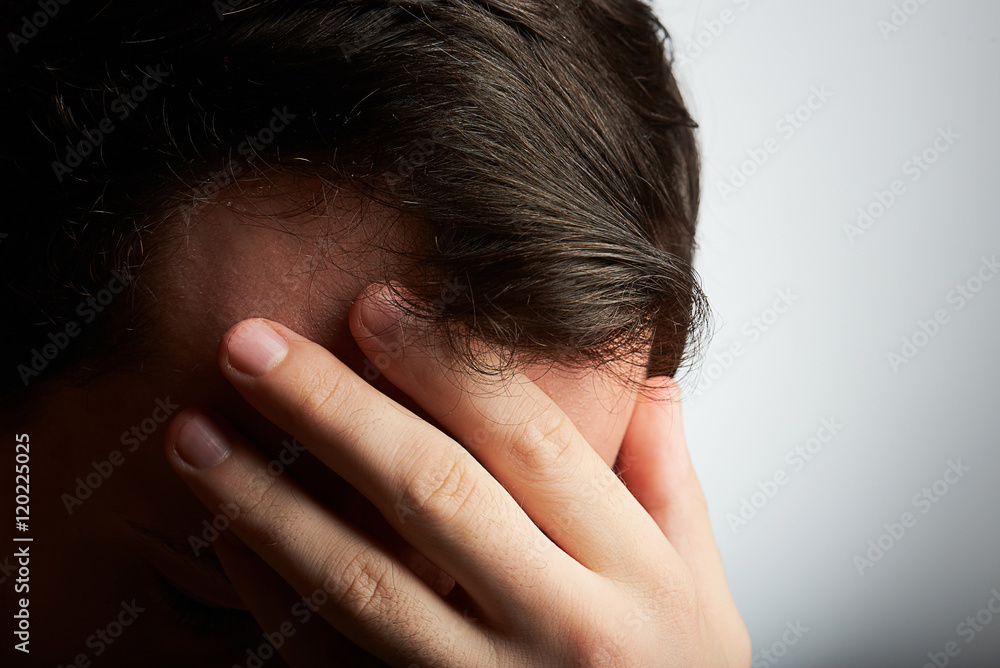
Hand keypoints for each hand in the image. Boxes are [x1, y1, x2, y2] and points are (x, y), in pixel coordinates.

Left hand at [164, 283, 749, 666]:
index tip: (378, 306)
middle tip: (253, 342)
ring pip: (364, 583)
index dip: (450, 365)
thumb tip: (651, 385)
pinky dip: (269, 597)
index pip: (532, 442)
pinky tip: (223, 533)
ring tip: (196, 434)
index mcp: (635, 578)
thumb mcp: (704, 597)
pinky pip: (331, 660)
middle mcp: (563, 630)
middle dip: (336, 409)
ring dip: (268, 502)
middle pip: (436, 493)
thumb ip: (671, 486)